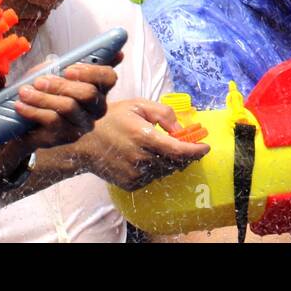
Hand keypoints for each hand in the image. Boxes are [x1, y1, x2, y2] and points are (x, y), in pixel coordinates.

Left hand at [2, 61, 119, 153]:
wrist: (25, 120)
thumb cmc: (44, 91)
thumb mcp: (52, 72)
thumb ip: (65, 63)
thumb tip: (80, 58)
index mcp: (98, 87)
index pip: (108, 77)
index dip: (91, 72)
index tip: (69, 69)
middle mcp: (96, 107)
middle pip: (88, 94)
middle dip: (61, 85)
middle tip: (40, 81)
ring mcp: (83, 123)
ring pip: (68, 107)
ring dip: (43, 97)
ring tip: (24, 92)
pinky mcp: (68, 136)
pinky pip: (53, 121)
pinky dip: (34, 111)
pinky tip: (21, 106)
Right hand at [70, 98, 209, 190]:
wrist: (84, 142)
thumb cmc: (112, 119)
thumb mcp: (139, 106)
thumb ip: (164, 114)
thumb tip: (182, 130)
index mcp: (144, 137)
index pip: (178, 151)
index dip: (196, 151)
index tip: (206, 147)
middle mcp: (140, 159)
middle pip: (175, 162)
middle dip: (186, 155)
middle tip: (187, 145)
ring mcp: (134, 174)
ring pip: (165, 171)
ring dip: (171, 161)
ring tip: (163, 148)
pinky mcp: (130, 184)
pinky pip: (152, 178)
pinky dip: (157, 169)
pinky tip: (148, 157)